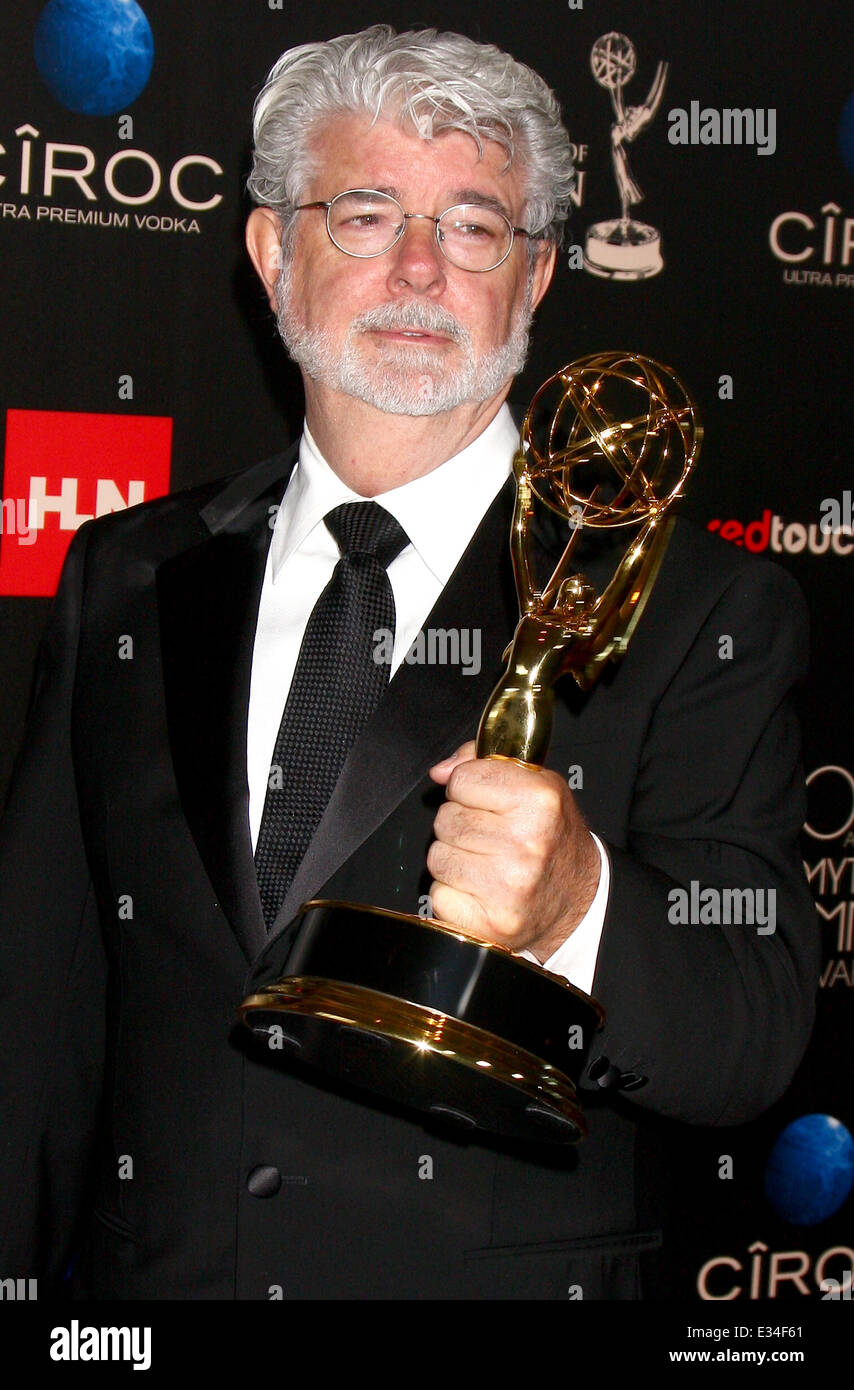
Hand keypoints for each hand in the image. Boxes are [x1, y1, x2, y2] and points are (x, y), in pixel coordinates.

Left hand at [427, 741, 600, 962]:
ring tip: (485, 862)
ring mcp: (507, 887)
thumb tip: (440, 771)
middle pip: (446, 819)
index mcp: (539, 802)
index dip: (468, 788)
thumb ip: (483, 764)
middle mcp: (525, 844)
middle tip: (489, 835)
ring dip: (454, 858)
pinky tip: (481, 889)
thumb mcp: (536, 785)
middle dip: (460, 824)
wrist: (577, 898)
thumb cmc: (552, 837)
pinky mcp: (489, 922)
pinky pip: (438, 894)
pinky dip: (453, 892)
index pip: (462, 779)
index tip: (486, 800)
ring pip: (437, 856)